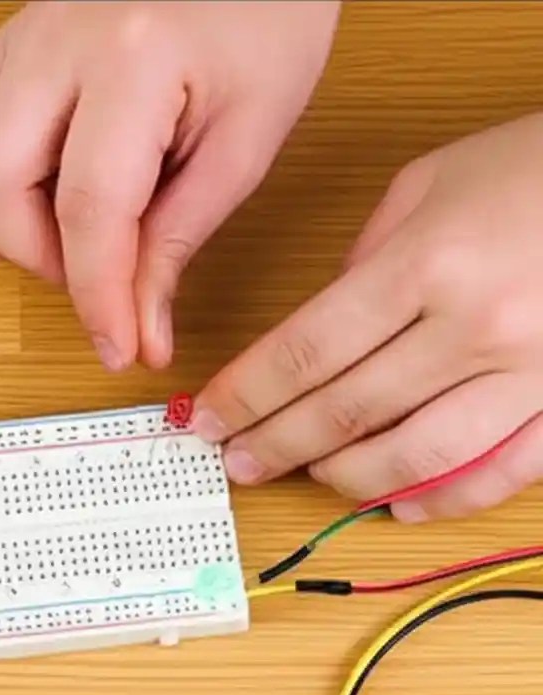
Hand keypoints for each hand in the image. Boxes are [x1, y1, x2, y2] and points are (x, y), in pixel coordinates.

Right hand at [0, 1, 338, 369]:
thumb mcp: (249, 136)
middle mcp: (57, 44)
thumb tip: (140, 325)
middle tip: (100, 277)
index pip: (90, 209)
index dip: (99, 297)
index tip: (120, 348)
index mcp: (133, 60)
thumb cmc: (266, 16)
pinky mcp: (5, 42)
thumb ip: (183, 235)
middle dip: (42, 262)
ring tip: (57, 235)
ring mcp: (21, 38)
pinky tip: (15, 193)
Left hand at [193, 113, 542, 522]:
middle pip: (348, 409)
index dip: (246, 395)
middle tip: (235, 461)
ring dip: (349, 478)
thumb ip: (364, 260)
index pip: (306, 351)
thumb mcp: (427, 184)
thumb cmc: (534, 165)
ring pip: (419, 457)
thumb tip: (317, 333)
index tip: (207, 417)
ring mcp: (533, 371)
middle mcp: (476, 326)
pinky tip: (400, 505)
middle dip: (277, 443)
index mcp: (426, 264)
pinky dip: (446, 499)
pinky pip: (504, 472)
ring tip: (307, 477)